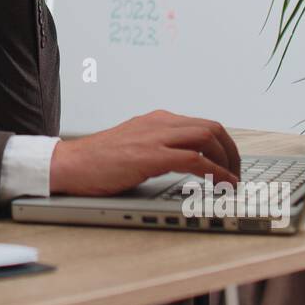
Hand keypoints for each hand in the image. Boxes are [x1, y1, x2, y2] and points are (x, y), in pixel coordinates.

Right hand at [49, 110, 240, 196]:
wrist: (70, 164)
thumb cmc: (97, 161)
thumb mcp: (134, 145)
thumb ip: (157, 147)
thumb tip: (184, 161)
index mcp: (156, 120)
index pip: (202, 124)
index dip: (222, 144)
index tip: (229, 162)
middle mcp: (159, 122)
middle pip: (212, 128)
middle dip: (231, 151)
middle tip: (235, 173)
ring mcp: (155, 137)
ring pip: (207, 138)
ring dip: (227, 161)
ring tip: (231, 181)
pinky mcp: (151, 156)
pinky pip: (195, 160)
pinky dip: (215, 172)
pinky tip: (221, 184)